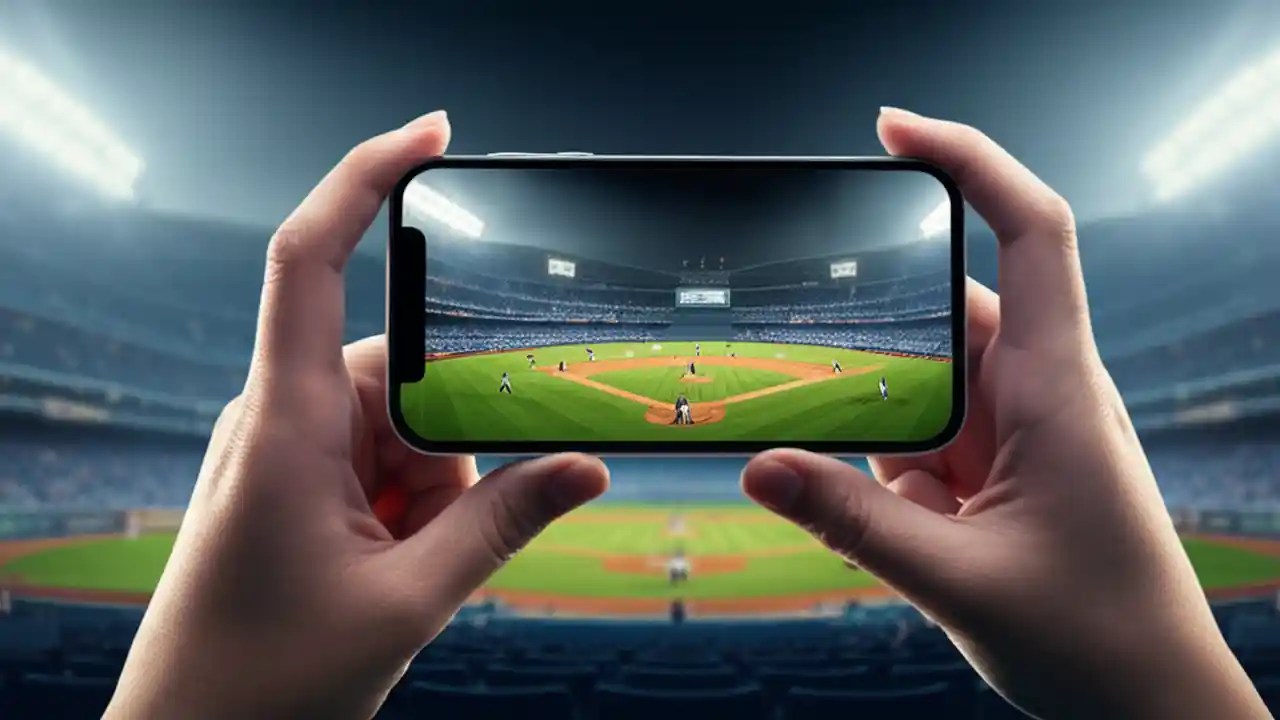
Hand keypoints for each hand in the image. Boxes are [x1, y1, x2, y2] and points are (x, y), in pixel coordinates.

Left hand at [105, 111, 608, 719]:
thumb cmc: (265, 683)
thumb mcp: (406, 604)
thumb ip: (503, 524)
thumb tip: (587, 465)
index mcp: (287, 423)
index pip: (311, 259)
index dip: (365, 178)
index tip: (434, 135)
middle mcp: (282, 418)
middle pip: (399, 368)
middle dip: (452, 438)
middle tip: (455, 519)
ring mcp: (288, 452)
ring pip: (400, 425)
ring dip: (433, 490)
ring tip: (412, 570)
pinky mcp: (298, 484)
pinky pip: (383, 462)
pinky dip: (414, 507)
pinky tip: (401, 568)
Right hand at [742, 108, 1266, 718]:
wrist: (1149, 703)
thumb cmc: (1095, 638)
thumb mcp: (958, 581)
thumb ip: (852, 521)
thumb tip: (759, 464)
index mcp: (1056, 388)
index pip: (1032, 232)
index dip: (970, 162)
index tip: (894, 132)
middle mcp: (1040, 392)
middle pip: (950, 306)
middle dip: (877, 324)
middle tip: (799, 336)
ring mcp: (1019, 431)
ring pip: (926, 379)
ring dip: (879, 412)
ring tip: (837, 444)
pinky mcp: (998, 470)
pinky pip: (925, 435)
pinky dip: (888, 460)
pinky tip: (874, 501)